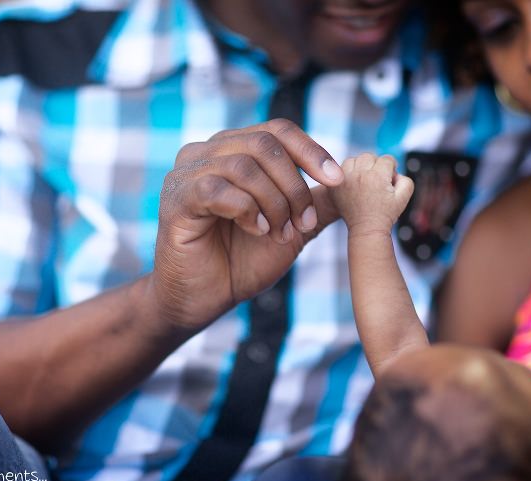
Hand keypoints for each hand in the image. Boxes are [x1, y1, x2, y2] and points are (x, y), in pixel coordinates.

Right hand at [151, 119, 342, 330]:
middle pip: (264, 144)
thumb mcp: (291, 228)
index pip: (277, 131)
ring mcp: (186, 173)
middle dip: (295, 186)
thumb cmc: (241, 262)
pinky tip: (256, 231)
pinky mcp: (176, 198)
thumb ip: (316, 204)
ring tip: (279, 233)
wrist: (204, 299)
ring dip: (274, 203)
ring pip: (245, 166)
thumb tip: (354, 182)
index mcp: (233, 151)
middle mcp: (206, 153)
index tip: (336, 180)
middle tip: (303, 224)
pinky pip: (218, 189)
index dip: (311, 151)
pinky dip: (247, 210)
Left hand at [329, 153, 412, 234]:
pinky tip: (355, 182)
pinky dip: (348, 172)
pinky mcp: (335, 186)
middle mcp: (359, 175)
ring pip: (354, 159)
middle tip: (378, 179)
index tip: (389, 179)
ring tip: (365, 179)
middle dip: (376, 165)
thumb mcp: (404, 197)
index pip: (387, 159)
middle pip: (370, 156)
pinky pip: (341, 168)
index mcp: (377, 177)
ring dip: (361, 166)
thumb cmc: (385, 214)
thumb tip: (393, 171)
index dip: (392, 168)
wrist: (367, 229)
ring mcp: (345, 180)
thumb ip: (405, 178)